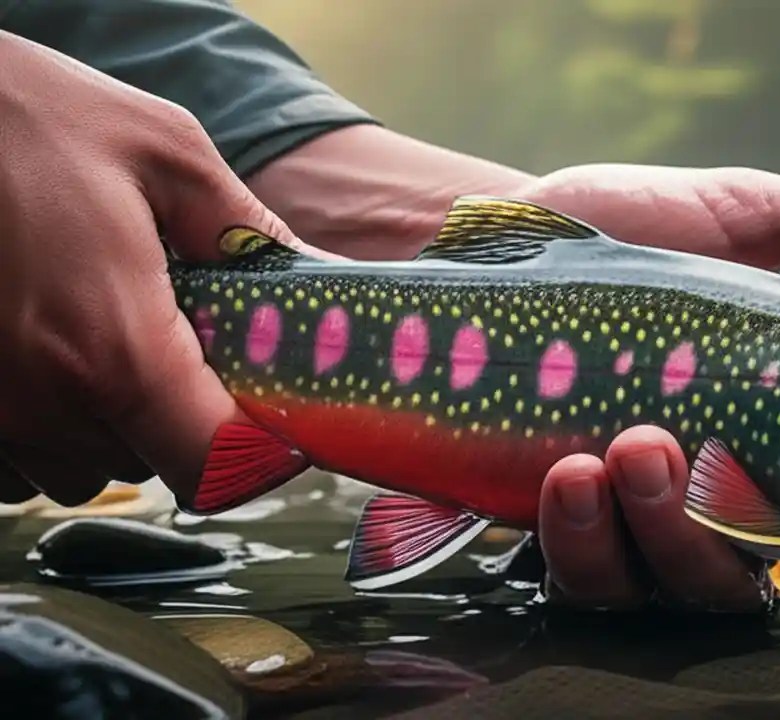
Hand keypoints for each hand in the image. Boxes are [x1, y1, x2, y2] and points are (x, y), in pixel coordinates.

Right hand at [0, 32, 302, 505]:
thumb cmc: (27, 117)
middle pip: (154, 463)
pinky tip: (45, 346)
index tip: (271, 415)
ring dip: (111, 420)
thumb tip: (319, 280)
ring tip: (100, 327)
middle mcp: (43, 402)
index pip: (216, 466)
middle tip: (179, 337)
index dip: (259, 452)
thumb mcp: (166, 152)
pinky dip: (47, 419)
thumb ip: (250, 233)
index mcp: (115, 346)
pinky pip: (22, 457)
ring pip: (85, 466)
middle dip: (182, 415)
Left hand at [247, 126, 779, 619]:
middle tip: (676, 447)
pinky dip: (580, 541)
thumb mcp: (743, 222)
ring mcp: (634, 528)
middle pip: (751, 579)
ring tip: (619, 448)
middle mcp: (713, 502)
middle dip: (726, 541)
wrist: (489, 253)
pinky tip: (565, 474)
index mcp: (776, 441)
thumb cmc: (626, 240)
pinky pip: (583, 580)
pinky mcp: (558, 534)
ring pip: (667, 588)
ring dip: (651, 536)